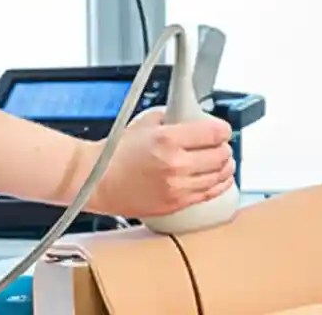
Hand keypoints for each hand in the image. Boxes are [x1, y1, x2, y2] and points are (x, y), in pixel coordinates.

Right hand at [89, 108, 235, 218]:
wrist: (96, 180)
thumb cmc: (114, 153)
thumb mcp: (144, 123)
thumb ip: (171, 117)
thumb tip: (189, 116)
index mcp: (168, 140)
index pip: (214, 133)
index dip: (223, 130)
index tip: (223, 130)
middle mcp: (176, 165)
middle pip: (221, 156)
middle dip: (224, 147)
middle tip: (221, 144)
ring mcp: (177, 188)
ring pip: (219, 177)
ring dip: (225, 167)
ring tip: (223, 161)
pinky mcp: (175, 205)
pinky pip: (208, 195)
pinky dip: (218, 185)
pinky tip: (219, 179)